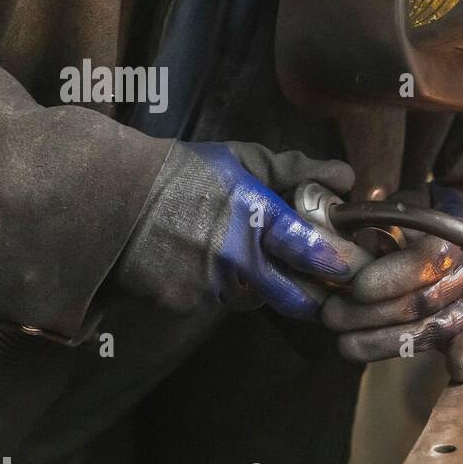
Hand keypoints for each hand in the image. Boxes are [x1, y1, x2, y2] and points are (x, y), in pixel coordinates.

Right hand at [116, 141, 370, 319]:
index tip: (354, 267)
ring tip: (247, 258)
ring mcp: (209, 284)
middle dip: (317, 298)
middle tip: (326, 289)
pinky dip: (223, 288)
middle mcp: (236, 256)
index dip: (340, 264)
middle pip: (297, 299)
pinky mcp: (185, 303)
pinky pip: (219, 302)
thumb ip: (296, 171)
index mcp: (255, 215)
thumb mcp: (241, 160)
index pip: (313, 251)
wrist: (108, 197)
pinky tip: (207, 262)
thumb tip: (345, 178)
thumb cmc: (182, 173)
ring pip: (256, 300)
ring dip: (262, 287)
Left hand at [321, 186, 462, 381]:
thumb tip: (339, 226)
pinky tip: (453, 372)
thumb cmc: (430, 212)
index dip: (393, 276)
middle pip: (425, 302)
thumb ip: (379, 214)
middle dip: (372, 314)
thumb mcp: (407, 202)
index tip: (357, 288)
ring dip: (385, 342)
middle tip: (331, 315)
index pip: (430, 258)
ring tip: (345, 343)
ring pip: (434, 330)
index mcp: (460, 231)